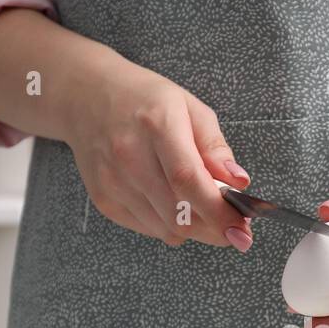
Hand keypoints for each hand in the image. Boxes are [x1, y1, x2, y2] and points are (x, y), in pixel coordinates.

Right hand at [62, 51, 252, 249]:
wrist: (86, 98)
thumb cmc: (145, 101)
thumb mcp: (189, 108)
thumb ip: (215, 147)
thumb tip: (239, 182)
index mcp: (157, 125)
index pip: (189, 181)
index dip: (219, 212)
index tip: (242, 229)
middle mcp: (129, 155)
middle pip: (179, 214)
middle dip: (215, 229)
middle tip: (233, 226)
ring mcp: (112, 181)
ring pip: (166, 229)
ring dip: (194, 228)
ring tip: (203, 209)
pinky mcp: (103, 199)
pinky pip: (148, 229)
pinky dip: (169, 226)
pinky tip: (173, 205)